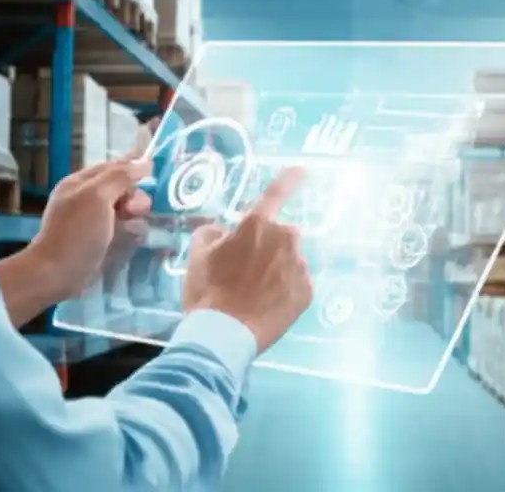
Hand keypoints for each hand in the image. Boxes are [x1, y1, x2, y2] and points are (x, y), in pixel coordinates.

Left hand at [26, 154, 152, 299]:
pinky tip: (132, 240)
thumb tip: (144, 163)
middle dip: (134, 197)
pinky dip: (132, 232)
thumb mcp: (97, 197)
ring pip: (128, 210)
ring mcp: (95, 220)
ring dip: (135, 218)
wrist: (57, 273)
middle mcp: (88, 198)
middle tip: (133, 211)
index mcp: (81, 182)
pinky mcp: (102, 240)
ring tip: (131, 230)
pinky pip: (125, 229)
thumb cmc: (76, 232)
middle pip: (124, 189)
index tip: (155, 174)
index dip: (135, 167)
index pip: (115, 166)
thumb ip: (120, 177)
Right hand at [181, 168, 311, 352]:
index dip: (289, 179)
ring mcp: (299, 266)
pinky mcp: (307, 292)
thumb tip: (226, 232)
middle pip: (280, 236)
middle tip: (246, 272)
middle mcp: (285, 240)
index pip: (276, 193)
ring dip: (276, 269)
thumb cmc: (207, 291)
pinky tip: (266, 305)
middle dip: (268, 247)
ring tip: (254, 294)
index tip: (301, 170)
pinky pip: (296, 284)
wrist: (222, 335)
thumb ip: (213, 232)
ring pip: (289, 260)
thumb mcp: (197, 255)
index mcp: (258, 225)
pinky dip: (284, 291)